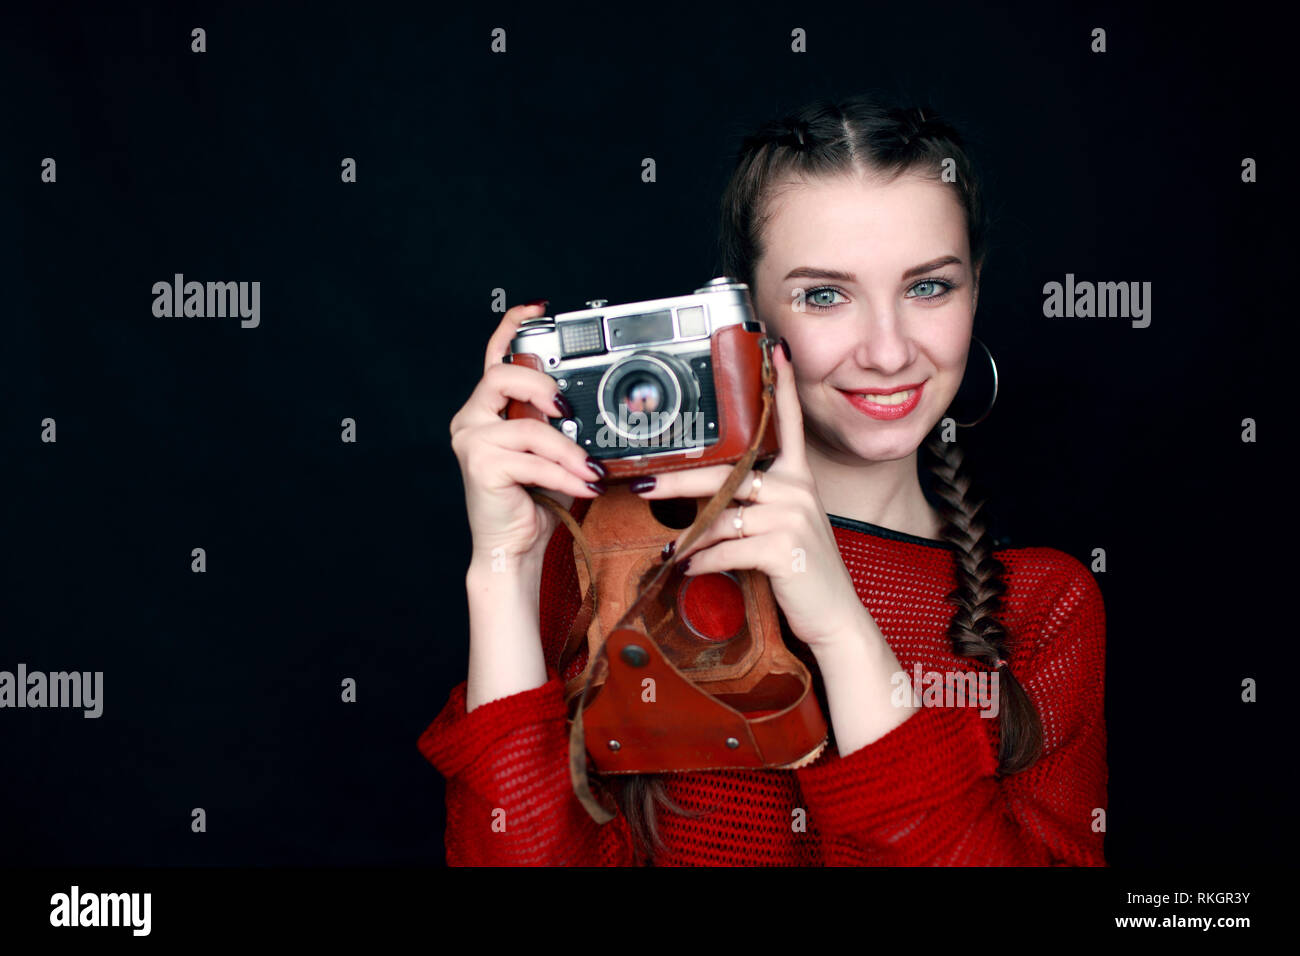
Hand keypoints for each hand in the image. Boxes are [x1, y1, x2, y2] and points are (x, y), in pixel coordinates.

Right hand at [449, 302, 606, 569]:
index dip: (513, 327)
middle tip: (571, 412)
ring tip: (592, 470)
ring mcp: (471, 441)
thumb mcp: (555, 452)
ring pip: (528, 428)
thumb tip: (602, 408)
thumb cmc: (535, 500)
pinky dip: (565, 475)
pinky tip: (585, 487)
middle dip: (543, 387)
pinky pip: (532, 461)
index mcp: (488, 409)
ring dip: (568, 451)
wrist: (513, 548)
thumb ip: (564, 426)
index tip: (538, 308)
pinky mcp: (479, 466)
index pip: (495, 356)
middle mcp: (471, 418)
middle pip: (502, 375)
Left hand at [633, 341, 869, 653]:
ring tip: (670, 549)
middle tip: (644, 485)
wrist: (833, 614)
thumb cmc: (803, 569)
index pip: (791, 425)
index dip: (784, 387)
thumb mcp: (787, 526)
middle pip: (727, 474)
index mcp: (800, 478)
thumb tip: (707, 500)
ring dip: (689, 537)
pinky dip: (703, 562)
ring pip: (721, 516)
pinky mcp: (784, 548)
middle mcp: (798, 489)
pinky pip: (726, 549)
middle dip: (679, 482)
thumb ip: (757, 504)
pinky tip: (690, 570)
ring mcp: (792, 517)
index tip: (775, 351)